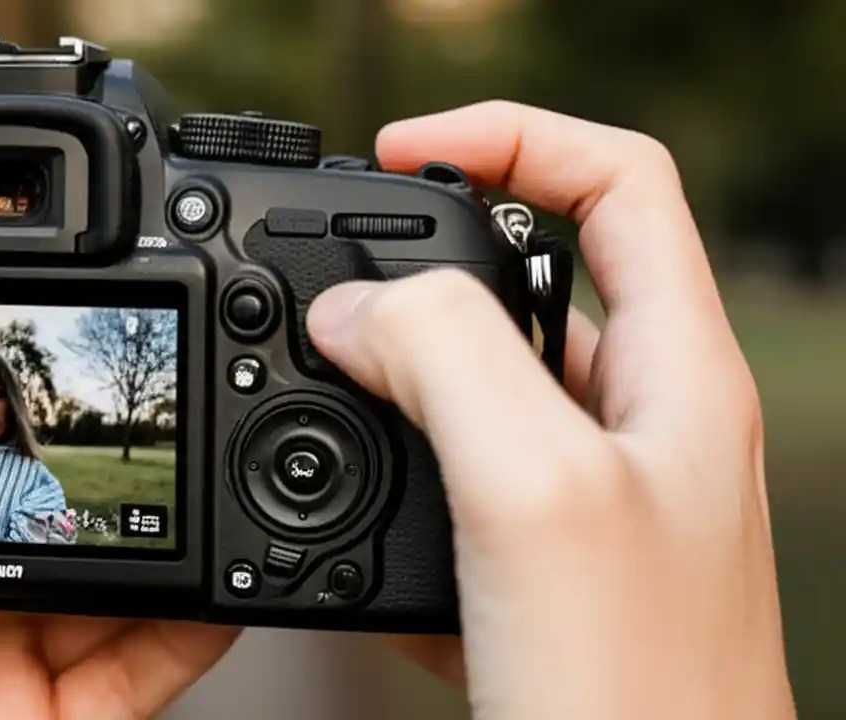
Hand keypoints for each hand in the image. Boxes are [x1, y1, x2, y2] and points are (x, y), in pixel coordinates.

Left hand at [0, 328, 238, 718]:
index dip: (15, 431)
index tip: (55, 382)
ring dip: (166, 542)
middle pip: (50, 528)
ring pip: (111, 596)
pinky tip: (219, 586)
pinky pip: (137, 679)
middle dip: (106, 480)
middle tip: (159, 428)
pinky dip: (191, 634)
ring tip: (211, 482)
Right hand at [306, 101, 796, 717]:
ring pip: (482, 388)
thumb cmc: (636, 698)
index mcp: (674, 375)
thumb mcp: (536, 491)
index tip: (403, 155)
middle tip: (344, 289)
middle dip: (429, 266)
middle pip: (537, 278)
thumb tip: (355, 308)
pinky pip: (452, 484)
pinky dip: (390, 483)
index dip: (511, 138)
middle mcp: (637, 425)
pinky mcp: (534, 566)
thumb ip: (448, 360)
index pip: (617, 182)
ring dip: (397, 381)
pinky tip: (359, 528)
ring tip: (331, 399)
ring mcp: (586, 498)